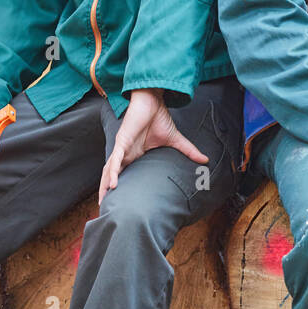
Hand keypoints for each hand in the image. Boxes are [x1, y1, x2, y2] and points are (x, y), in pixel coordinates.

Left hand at [99, 88, 207, 203]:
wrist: (153, 101)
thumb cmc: (159, 118)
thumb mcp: (175, 140)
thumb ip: (188, 151)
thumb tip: (205, 159)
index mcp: (134, 154)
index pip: (123, 173)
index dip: (117, 186)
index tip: (115, 201)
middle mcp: (125, 153)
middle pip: (111, 174)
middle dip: (105, 190)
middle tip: (102, 207)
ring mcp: (123, 148)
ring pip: (110, 169)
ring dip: (105, 184)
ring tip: (103, 200)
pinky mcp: (122, 141)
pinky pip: (116, 159)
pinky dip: (113, 172)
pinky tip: (112, 185)